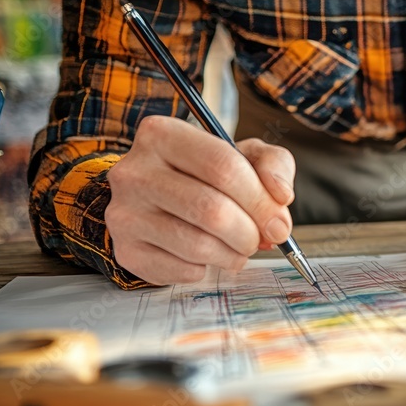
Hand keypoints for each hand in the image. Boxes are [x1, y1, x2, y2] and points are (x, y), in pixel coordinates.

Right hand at [106, 115, 294, 284]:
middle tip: (261, 239)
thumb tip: (281, 196)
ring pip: (197, 245)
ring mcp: (125, 213)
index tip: (278, 221)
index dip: (260, 200)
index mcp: (162, 134)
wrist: (159, 201)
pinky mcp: (127, 251)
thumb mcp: (245, 155)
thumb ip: (273, 164)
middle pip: (211, 210)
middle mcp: (134, 171)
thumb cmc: (208, 176)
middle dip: (249, 232)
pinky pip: (183, 270)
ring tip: (238, 248)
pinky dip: (206, 269)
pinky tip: (205, 255)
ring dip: (233, 255)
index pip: (223, 166)